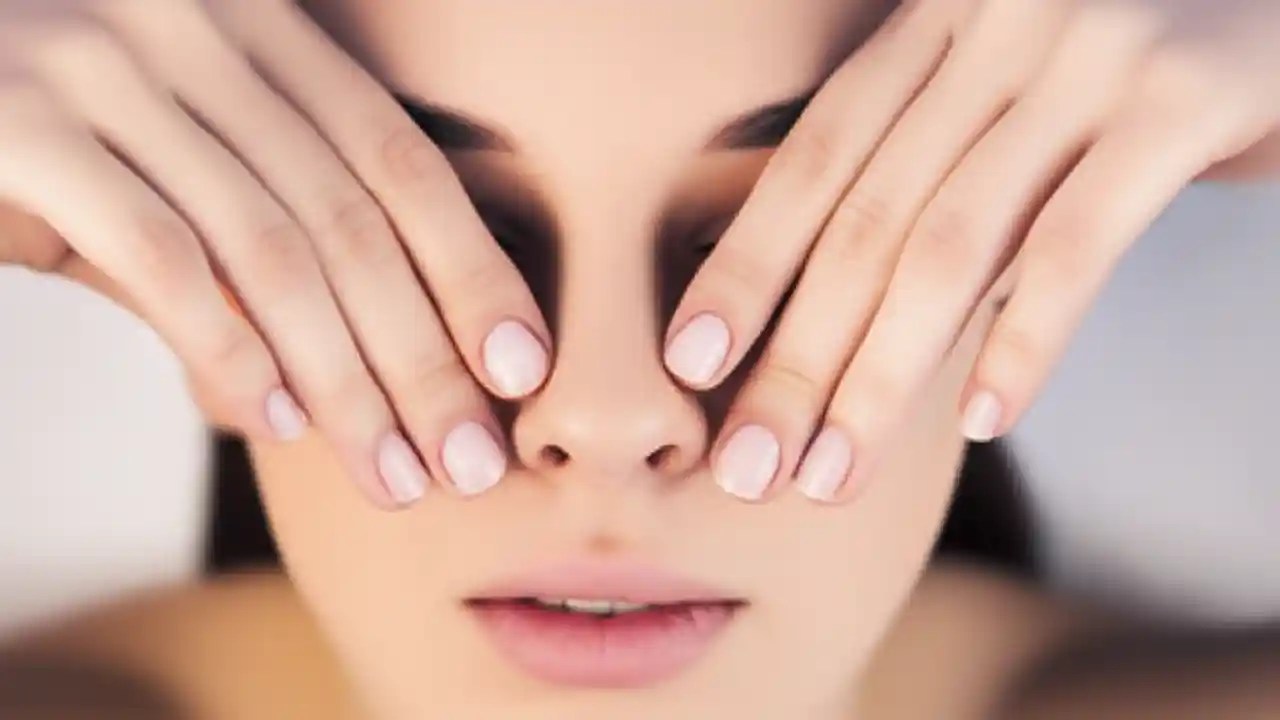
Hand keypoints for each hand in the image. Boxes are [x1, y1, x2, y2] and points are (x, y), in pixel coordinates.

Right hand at [0, 0, 550, 507]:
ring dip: (347, 384)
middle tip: (470, 463)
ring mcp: (103, 63)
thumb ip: (261, 244)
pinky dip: (230, 350)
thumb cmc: (47, 144)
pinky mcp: (16, 121)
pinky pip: (161, 258)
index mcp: (258, 27)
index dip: (472, 271)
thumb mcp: (174, 173)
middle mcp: (194, 26)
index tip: (524, 372)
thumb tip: (357, 378)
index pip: (399, 161)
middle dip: (423, 358)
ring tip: (393, 476)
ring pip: (270, 252)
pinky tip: (277, 424)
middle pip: (351, 219)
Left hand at [663, 0, 1279, 501]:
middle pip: (866, 217)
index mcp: (933, 21)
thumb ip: (933, 174)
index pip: (815, 159)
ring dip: (882, 377)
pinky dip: (1026, 340)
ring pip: (952, 243)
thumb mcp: (1011, 94)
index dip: (747, 264)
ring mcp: (1086, 54)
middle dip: (797, 355)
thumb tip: (838, 329)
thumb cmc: (1126, 65)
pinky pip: (1082, 242)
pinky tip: (984, 422)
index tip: (689, 364)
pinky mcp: (1182, 99)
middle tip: (746, 465)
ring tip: (833, 477)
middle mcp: (993, 24)